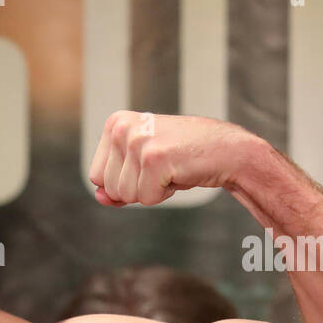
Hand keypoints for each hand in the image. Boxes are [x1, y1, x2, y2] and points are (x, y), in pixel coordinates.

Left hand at [88, 111, 253, 206]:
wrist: (227, 150)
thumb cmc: (183, 157)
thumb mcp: (142, 165)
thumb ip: (116, 181)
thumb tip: (99, 197)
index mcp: (115, 123)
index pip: (96, 176)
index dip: (123, 182)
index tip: (147, 165)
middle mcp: (122, 128)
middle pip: (109, 188)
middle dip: (136, 188)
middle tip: (162, 167)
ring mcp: (137, 141)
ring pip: (126, 195)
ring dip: (151, 191)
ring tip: (170, 168)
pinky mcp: (154, 158)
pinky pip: (146, 198)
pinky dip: (164, 194)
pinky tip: (178, 173)